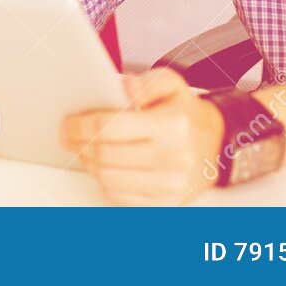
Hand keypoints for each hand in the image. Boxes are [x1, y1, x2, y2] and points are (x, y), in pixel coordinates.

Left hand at [63, 67, 226, 205]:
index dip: (81, 126)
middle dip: (80, 145)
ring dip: (90, 166)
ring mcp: (170, 185)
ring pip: (110, 180)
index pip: (111, 128)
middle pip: (106, 156)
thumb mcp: (172, 85)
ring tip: (86, 151)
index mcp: (171, 125)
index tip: (68, 124)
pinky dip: (106, 184)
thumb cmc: (186, 114)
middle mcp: (173, 158)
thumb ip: (148, 81)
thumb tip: (126, 87)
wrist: (218, 146)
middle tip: (70, 137)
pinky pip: (122, 199)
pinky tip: (104, 170)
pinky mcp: (168, 204)